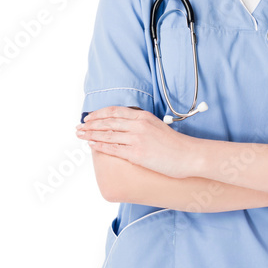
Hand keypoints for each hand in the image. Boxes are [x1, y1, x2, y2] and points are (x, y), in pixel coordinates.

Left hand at [76, 106, 197, 178]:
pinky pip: (113, 149)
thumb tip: (127, 126)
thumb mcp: (157, 126)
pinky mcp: (137, 153)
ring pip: (107, 134)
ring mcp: (136, 138)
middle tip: (78, 127)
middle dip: (90, 124)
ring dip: (91, 134)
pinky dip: (100, 146)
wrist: (189, 155)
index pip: (114, 111)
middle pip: (107, 121)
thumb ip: (141, 124)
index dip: (98, 114)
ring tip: (80, 135)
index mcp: (142, 116)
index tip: (88, 117)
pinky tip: (91, 145)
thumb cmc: (175, 144)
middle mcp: (138, 125)